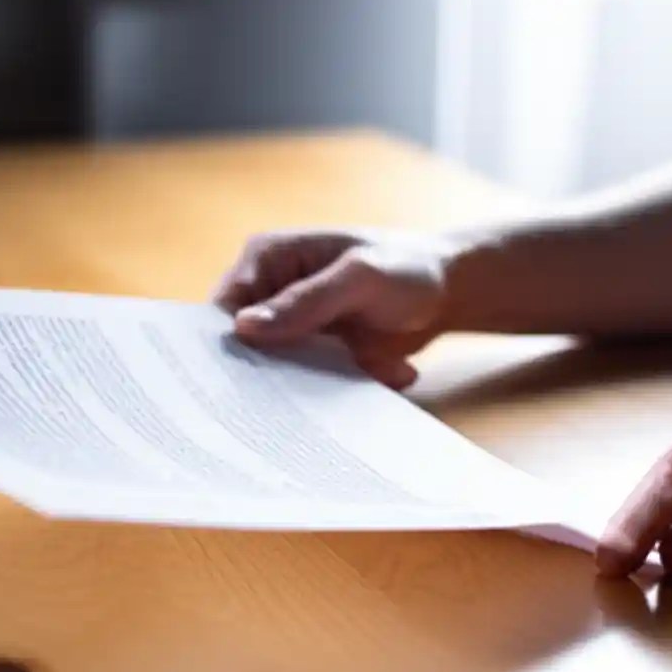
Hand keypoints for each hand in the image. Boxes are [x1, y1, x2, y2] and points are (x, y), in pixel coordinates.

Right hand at [213, 229, 453, 388]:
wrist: (449, 291)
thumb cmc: (404, 267)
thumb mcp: (359, 278)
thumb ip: (307, 300)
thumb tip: (243, 327)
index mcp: (268, 259)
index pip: (223, 308)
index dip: (221, 348)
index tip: (229, 388)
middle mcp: (271, 294)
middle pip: (243, 346)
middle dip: (259, 377)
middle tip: (275, 412)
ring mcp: (292, 327)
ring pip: (272, 371)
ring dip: (298, 390)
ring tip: (322, 406)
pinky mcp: (314, 355)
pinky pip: (303, 384)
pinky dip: (325, 395)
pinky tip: (358, 393)